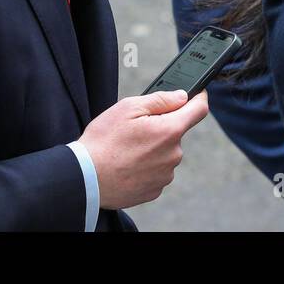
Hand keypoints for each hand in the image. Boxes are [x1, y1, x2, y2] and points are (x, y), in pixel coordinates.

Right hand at [79, 89, 208, 210]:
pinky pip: (157, 171)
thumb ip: (160, 99)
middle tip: (136, 129)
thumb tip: (182, 96)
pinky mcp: (155, 189)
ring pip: (166, 152)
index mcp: (170, 131)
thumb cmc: (103, 142)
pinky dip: (146, 166)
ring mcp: (165, 175)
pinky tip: (128, 165)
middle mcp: (173, 154)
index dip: (198, 98)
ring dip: (153, 148)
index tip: (196, 94)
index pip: (199, 110)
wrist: (84, 179)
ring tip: (127, 150)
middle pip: (176, 132)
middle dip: (162, 127)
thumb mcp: (128, 108)